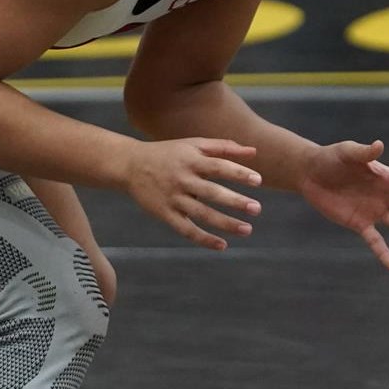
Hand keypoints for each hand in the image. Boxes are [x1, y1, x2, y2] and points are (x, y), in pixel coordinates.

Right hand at [124, 138, 263, 250]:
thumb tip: (254, 152)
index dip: (238, 173)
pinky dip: (204, 239)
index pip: (218, 167)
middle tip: (256, 209)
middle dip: (235, 201)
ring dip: (225, 223)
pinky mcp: (165, 214)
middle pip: (212, 192)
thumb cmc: (169, 153)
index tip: (258, 180)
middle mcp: (182, 179)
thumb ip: (223, 147)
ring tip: (247, 230)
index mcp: (191, 160)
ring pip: (202, 214)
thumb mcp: (194, 144)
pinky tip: (222, 245)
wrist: (130, 165)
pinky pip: (186, 230)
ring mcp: (173, 198)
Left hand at [298, 140, 388, 270]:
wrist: (311, 173)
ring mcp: (374, 211)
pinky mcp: (359, 223)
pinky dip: (384, 253)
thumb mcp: (347, 152)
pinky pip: (375, 241)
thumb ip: (364, 152)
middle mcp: (385, 195)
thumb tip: (379, 145)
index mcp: (387, 177)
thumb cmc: (331, 158)